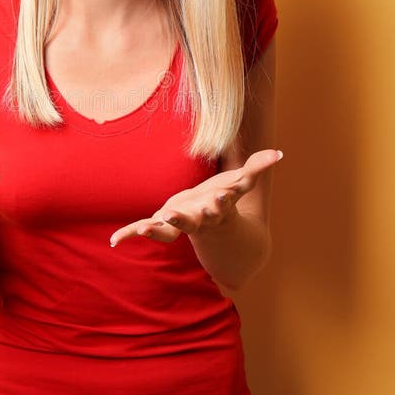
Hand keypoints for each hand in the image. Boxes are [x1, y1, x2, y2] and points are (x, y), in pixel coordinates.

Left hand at [109, 149, 281, 246]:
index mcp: (217, 209)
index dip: (221, 201)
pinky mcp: (163, 225)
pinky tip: (115, 240)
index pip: (221, 204)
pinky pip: (146, 230)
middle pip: (192, 221)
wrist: (210, 227)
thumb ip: (256, 167)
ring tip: (143, 229)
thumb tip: (279, 153)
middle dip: (183, 218)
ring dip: (156, 229)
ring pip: (168, 230)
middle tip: (172, 214)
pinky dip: (130, 234)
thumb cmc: (224, 199)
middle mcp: (198, 220)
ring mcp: (179, 224)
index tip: (221, 196)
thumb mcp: (239, 182)